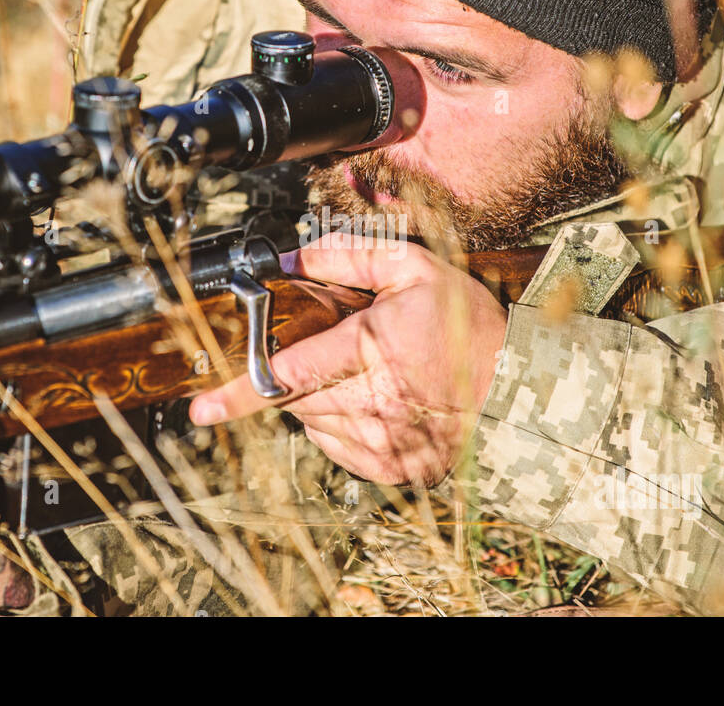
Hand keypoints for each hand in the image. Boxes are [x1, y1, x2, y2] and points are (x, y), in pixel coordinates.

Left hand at [189, 233, 507, 485]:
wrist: (520, 390)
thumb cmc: (470, 328)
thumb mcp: (416, 270)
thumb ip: (350, 256)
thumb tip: (292, 257)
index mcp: (374, 350)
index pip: (287, 375)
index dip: (238, 392)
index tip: (202, 407)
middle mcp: (375, 403)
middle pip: (296, 399)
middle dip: (296, 377)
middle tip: (332, 355)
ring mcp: (383, 442)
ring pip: (313, 422)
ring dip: (321, 398)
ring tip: (367, 374)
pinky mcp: (391, 468)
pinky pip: (337, 446)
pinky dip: (341, 423)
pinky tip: (375, 401)